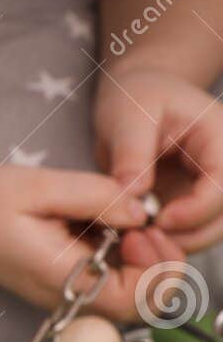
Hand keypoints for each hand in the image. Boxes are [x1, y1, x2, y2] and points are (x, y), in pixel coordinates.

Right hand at [0, 165, 154, 319]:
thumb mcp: (40, 185)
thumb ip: (97, 196)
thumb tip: (142, 213)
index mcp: (57, 276)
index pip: (132, 299)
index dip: (155, 268)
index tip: (142, 228)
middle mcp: (60, 296)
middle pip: (135, 304)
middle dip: (155, 265)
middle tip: (141, 223)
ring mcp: (58, 295)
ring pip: (123, 294)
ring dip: (137, 258)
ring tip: (117, 217)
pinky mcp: (56, 285)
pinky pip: (103, 282)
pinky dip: (117, 256)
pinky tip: (99, 225)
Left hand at [95, 66, 222, 258]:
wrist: (136, 101)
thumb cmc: (135, 98)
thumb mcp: (128, 115)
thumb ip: (132, 153)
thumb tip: (133, 193)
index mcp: (220, 138)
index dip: (196, 210)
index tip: (157, 221)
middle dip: (188, 235)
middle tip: (143, 239)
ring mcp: (209, 187)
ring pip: (211, 230)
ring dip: (177, 243)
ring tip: (136, 239)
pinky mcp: (193, 204)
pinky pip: (190, 232)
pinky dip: (166, 241)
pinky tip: (137, 237)